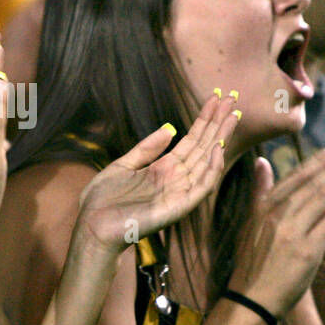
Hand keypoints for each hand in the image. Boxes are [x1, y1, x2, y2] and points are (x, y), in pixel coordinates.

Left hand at [75, 93, 239, 252]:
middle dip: (217, 123)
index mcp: (163, 169)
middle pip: (203, 147)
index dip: (204, 120)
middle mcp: (175, 179)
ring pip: (206, 161)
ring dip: (220, 138)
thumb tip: (170, 128)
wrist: (92, 226)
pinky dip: (211, 168)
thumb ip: (146, 149)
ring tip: (232, 114)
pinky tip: (217, 147)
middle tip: (232, 98)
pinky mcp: (178, 206)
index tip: (216, 99)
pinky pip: (201, 186)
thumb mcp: (123, 165)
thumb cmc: (102, 201)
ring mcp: (179, 192)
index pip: (191, 141)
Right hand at [228, 145, 324, 315]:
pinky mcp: (307, 251)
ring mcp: (293, 233)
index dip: (317, 162)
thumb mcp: (250, 221)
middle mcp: (277, 216)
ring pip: (322, 199)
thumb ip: (259, 191)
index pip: (295, 178)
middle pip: (312, 185)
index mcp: (263, 208)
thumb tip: (262, 162)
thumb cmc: (252, 261)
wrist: (251, 297)